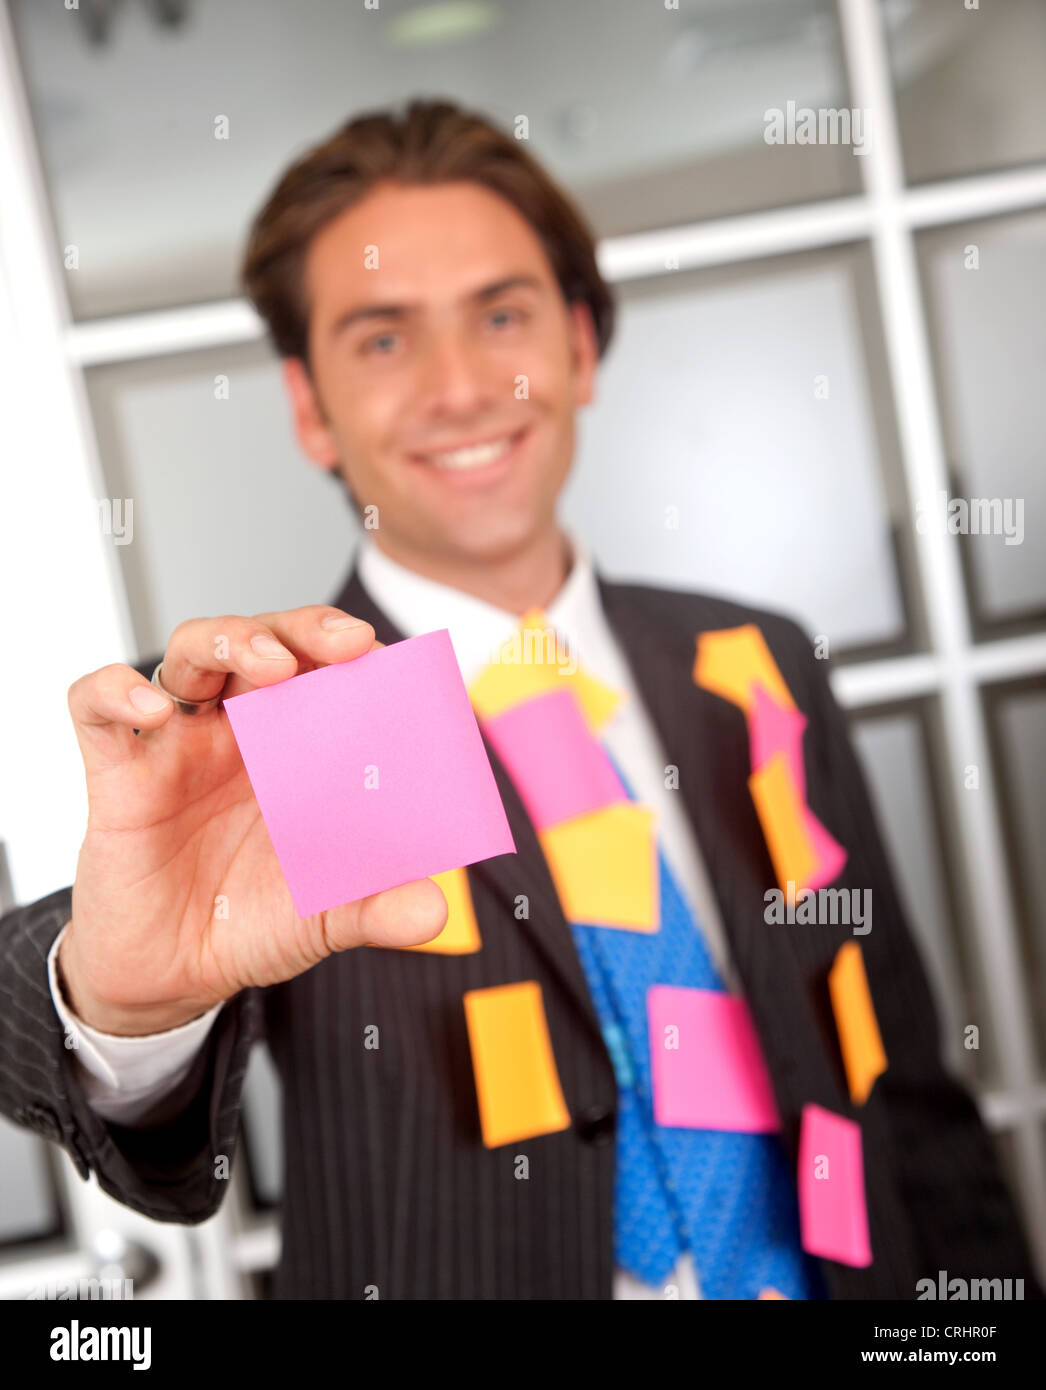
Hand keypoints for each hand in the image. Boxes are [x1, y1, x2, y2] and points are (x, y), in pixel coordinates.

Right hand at [59, 607, 447, 1034]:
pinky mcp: (117, 773)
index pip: (324, 671)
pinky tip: (152, 709)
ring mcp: (177, 745)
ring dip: (231, 639)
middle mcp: (237, 731)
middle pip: (264, 640)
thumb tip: (436, 911)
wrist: (172, 977)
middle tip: (345, 642)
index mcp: (295, 749)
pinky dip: (116, 692)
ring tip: (269, 664)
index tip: (389, 660)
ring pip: (192, 651)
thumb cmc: (248, 922)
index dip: (353, 654)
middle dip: (303, 628)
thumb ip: (376, 907)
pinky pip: (96, 707)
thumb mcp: (325, 916)